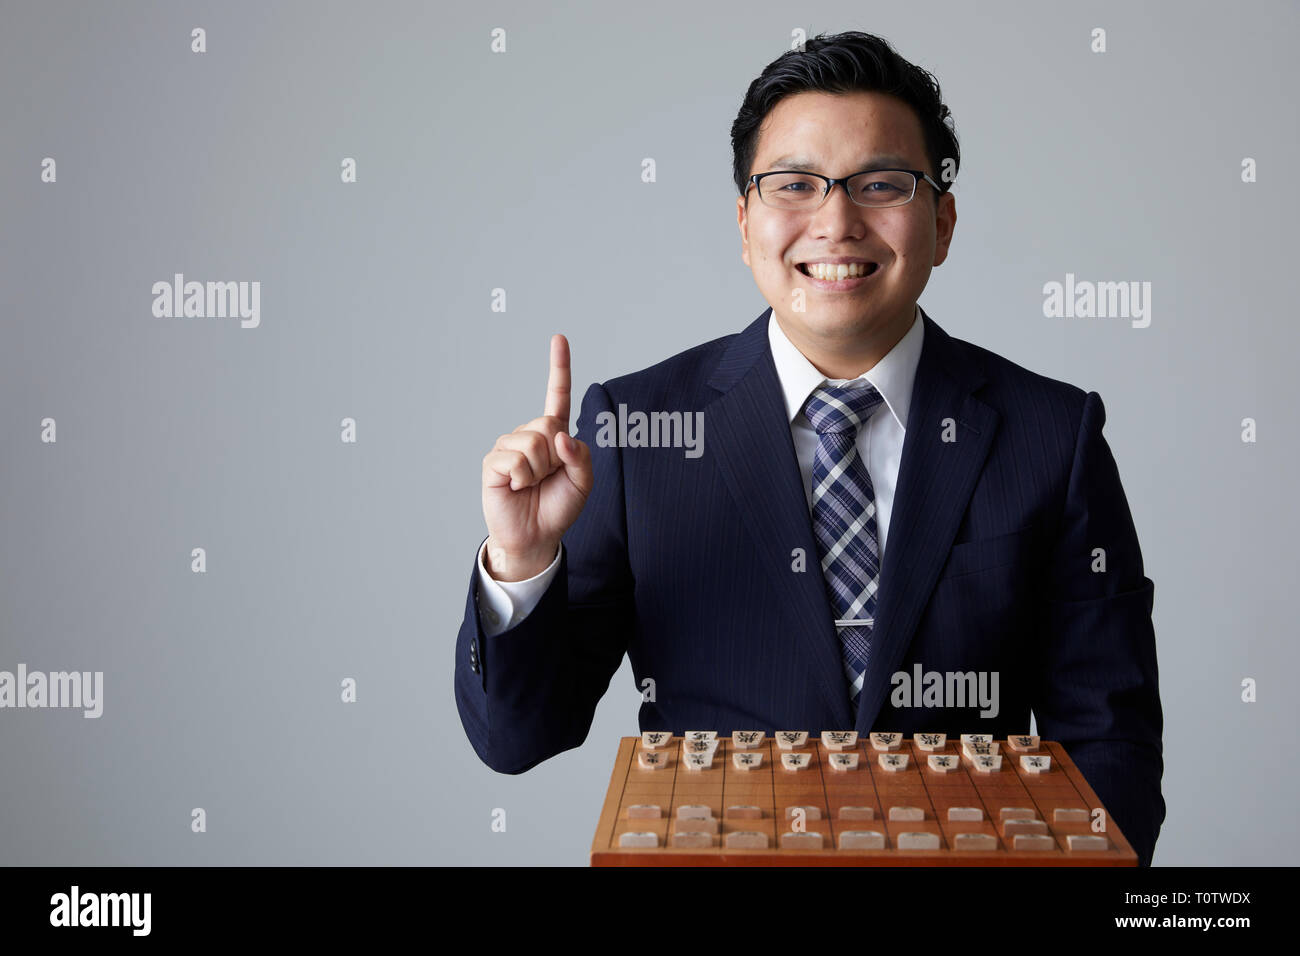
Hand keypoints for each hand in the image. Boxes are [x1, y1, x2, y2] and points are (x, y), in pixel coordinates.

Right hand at [481, 334, 593, 580]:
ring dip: (539, 470)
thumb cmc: (558, 507)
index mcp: (554, 435)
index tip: (558, 338)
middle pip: (548, 424)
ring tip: (531, 484)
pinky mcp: (493, 462)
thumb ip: (581, 456)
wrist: (536, 537)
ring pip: (533, 442)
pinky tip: (515, 487)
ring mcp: (509, 446)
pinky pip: (514, 459)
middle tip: (548, 477)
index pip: (557, 395)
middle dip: (556, 456)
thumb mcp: (583, 483)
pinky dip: (521, 477)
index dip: (559, 367)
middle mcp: (530, 435)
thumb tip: (560, 435)